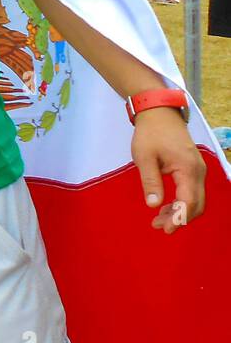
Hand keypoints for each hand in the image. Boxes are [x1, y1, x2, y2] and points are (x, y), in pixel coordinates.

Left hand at [131, 107, 205, 232]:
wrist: (159, 114)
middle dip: (180, 219)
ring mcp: (198, 170)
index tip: (165, 229)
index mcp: (187, 169)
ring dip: (181, 212)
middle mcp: (198, 171)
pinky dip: (182, 202)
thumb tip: (154, 204)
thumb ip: (150, 181)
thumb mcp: (144, 157)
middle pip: (196, 204)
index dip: (178, 218)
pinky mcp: (193, 168)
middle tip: (159, 226)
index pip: (188, 201)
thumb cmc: (150, 134)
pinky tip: (166, 206)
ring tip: (159, 219)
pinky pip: (193, 190)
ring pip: (196, 199)